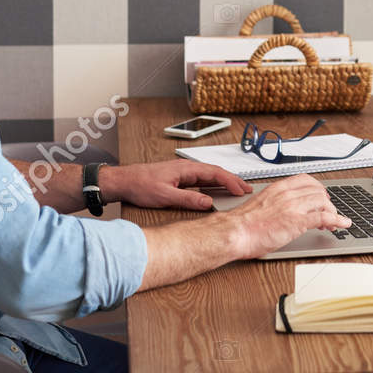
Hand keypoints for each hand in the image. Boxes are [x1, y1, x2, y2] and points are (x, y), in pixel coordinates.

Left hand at [99, 159, 252, 210]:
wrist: (124, 181)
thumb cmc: (140, 185)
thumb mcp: (165, 196)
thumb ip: (188, 199)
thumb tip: (208, 203)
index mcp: (186, 169)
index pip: (215, 173)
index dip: (231, 181)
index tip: (242, 190)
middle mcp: (186, 169)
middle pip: (216, 173)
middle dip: (233, 180)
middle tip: (248, 190)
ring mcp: (183, 173)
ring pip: (210, 176)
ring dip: (225, 183)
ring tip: (238, 190)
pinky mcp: (179, 179)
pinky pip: (201, 181)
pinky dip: (214, 185)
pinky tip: (217, 192)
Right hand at [222, 175, 350, 257]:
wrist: (234, 232)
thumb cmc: (242, 224)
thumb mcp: (260, 204)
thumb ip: (273, 203)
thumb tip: (280, 211)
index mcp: (278, 188)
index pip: (305, 180)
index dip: (317, 189)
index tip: (320, 196)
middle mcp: (288, 193)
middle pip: (318, 190)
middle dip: (326, 201)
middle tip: (328, 212)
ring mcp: (294, 206)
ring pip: (324, 202)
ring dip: (332, 212)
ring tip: (332, 222)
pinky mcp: (298, 221)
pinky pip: (325, 217)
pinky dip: (338, 220)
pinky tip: (342, 224)